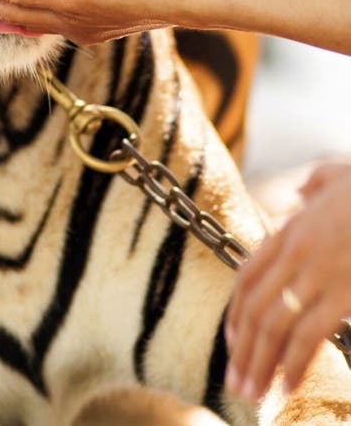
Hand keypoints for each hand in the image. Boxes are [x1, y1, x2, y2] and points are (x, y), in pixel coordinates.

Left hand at [225, 162, 350, 400]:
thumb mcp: (336, 176)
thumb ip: (313, 186)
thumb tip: (301, 192)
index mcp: (290, 229)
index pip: (247, 276)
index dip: (235, 312)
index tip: (232, 341)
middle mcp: (295, 252)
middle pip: (254, 307)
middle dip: (242, 351)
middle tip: (235, 383)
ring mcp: (317, 273)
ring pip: (273, 326)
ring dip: (259, 365)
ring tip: (254, 394)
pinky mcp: (343, 293)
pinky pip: (308, 335)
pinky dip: (294, 364)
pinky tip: (288, 385)